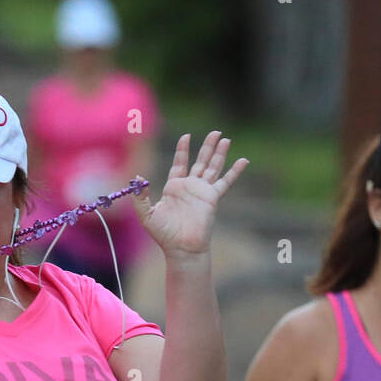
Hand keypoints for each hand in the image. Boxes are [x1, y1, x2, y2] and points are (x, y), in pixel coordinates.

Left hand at [132, 131, 247, 258]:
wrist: (181, 248)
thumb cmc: (164, 235)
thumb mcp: (147, 214)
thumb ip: (140, 196)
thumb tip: (137, 177)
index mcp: (174, 188)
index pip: (180, 163)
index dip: (183, 150)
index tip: (186, 136)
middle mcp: (190, 187)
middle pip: (200, 161)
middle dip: (208, 146)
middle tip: (216, 132)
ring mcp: (202, 192)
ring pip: (213, 167)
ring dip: (219, 153)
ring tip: (226, 139)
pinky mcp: (212, 198)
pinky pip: (225, 182)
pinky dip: (235, 171)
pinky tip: (243, 161)